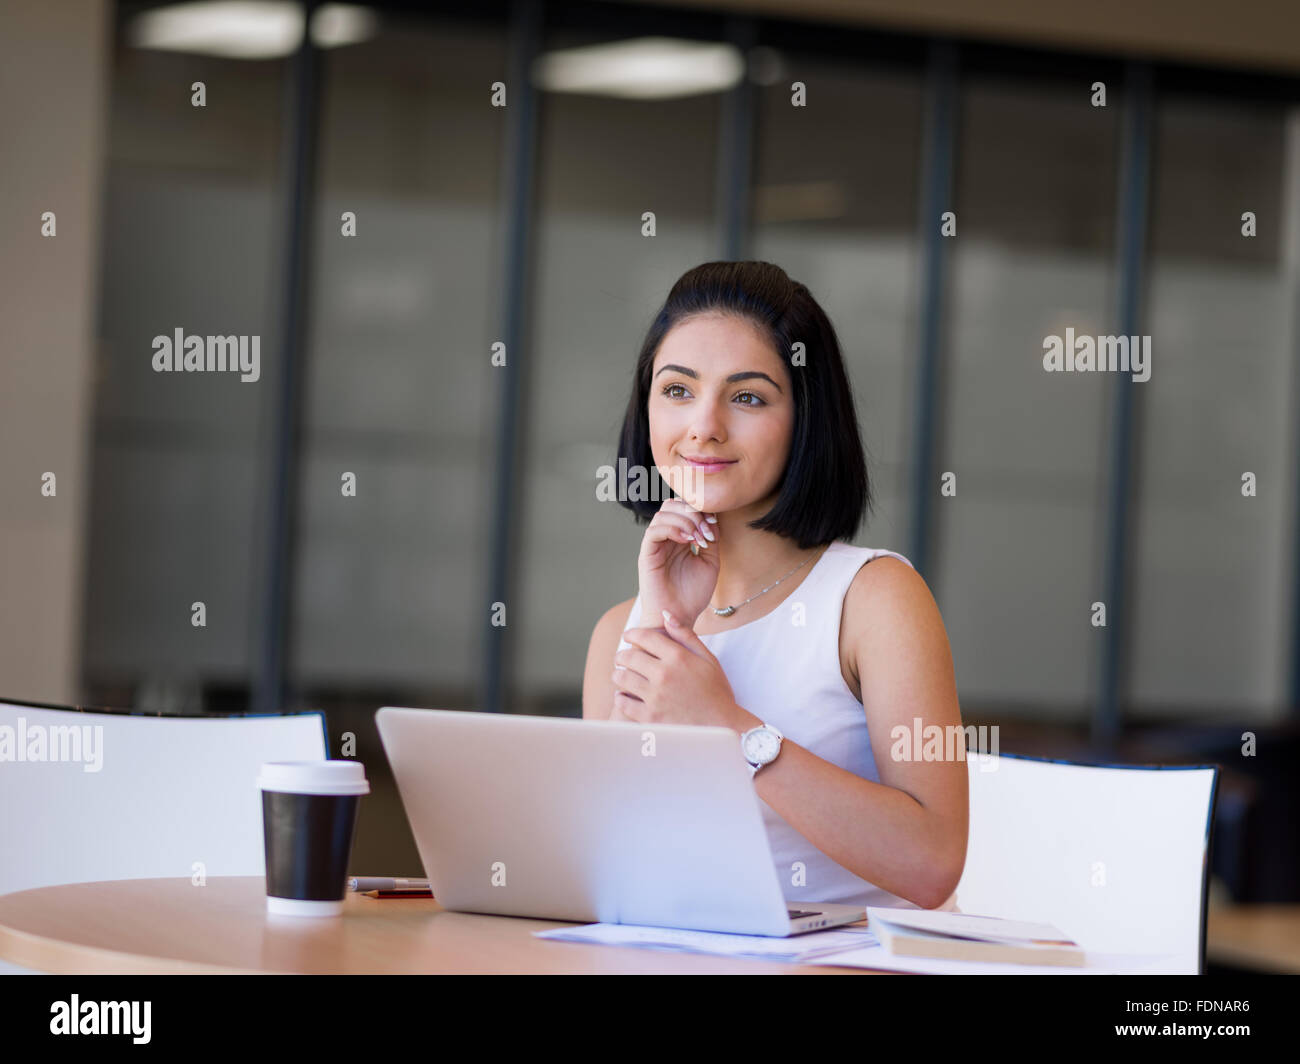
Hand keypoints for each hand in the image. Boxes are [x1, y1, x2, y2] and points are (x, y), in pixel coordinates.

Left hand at [612, 611, 742, 730]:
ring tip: (620, 675)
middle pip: (629, 656)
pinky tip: (623, 696)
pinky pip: (624, 704)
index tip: (628, 636)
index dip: (632, 634)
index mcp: (678, 657)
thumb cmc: (717, 691)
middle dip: (622, 655)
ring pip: (623, 678)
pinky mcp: (650, 718)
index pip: (645, 637)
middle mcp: (664, 674)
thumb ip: (686, 635)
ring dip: (618, 674)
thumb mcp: (708, 659)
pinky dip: (620, 698)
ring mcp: (655, 697)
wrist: (723, 726)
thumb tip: (666, 614)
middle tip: (621, 657)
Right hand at [637, 498, 719, 627]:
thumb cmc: (693, 595)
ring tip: (698, 538)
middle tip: (706, 531)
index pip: (683, 508)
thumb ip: (712, 539)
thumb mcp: (710, 562)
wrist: (679, 618)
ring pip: (663, 514)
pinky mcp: (647, 555)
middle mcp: (665, 538)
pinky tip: (687, 541)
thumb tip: (713, 518)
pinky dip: (672, 529)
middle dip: (692, 512)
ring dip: (685, 521)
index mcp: (679, 538)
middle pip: (672, 505)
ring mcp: (655, 545)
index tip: (714, 524)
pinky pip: (654, 531)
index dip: (700, 510)